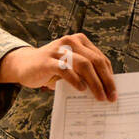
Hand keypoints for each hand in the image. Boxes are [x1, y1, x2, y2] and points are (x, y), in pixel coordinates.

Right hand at [0, 34, 116, 100]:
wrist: (23, 65)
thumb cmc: (51, 68)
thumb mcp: (70, 67)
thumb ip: (84, 72)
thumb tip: (104, 90)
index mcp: (79, 41)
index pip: (100, 59)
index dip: (109, 76)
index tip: (115, 92)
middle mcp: (71, 42)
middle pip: (95, 61)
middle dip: (106, 81)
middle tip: (111, 97)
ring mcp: (59, 50)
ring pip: (84, 64)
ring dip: (95, 82)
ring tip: (99, 97)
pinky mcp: (47, 60)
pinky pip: (66, 69)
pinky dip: (75, 80)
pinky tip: (81, 89)